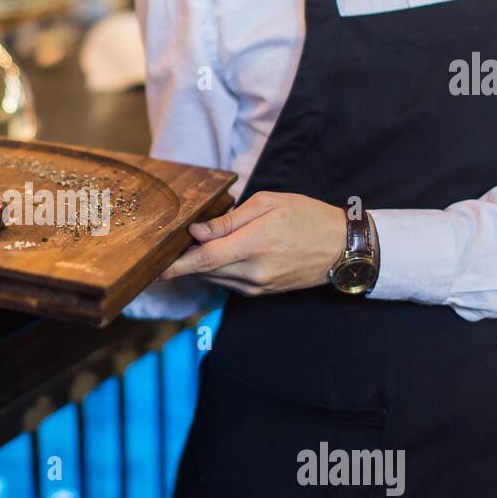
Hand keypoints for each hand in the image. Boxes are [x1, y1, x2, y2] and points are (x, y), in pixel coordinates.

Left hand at [160, 192, 345, 296]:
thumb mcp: (267, 204)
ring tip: (194, 247)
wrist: (341, 247)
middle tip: (169, 246)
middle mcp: (253, 272)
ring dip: (200, 266)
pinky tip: (219, 255)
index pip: (204, 259)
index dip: (175, 264)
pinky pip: (229, 284)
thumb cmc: (306, 217)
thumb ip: (228, 220)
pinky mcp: (262, 292)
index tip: (155, 265)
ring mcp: (258, 286)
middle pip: (204, 271)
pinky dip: (217, 271)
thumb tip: (197, 232)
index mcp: (253, 245)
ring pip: (214, 279)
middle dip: (183, 261)